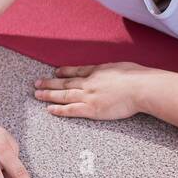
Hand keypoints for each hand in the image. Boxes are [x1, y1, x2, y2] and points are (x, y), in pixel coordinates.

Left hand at [33, 62, 151, 120]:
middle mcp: (89, 83)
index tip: (56, 72)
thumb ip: (111, 71)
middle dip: (50, 83)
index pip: (76, 71)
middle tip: (37, 83)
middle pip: (65, 83)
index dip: (64, 72)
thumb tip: (110, 73)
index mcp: (97, 71)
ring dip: (49, 95)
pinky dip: (59, 109)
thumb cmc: (136, 77)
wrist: (140, 88)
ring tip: (37, 95)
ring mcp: (88, 96)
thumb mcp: (120, 67)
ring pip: (64, 95)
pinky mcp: (92, 109)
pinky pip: (71, 110)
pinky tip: (49, 109)